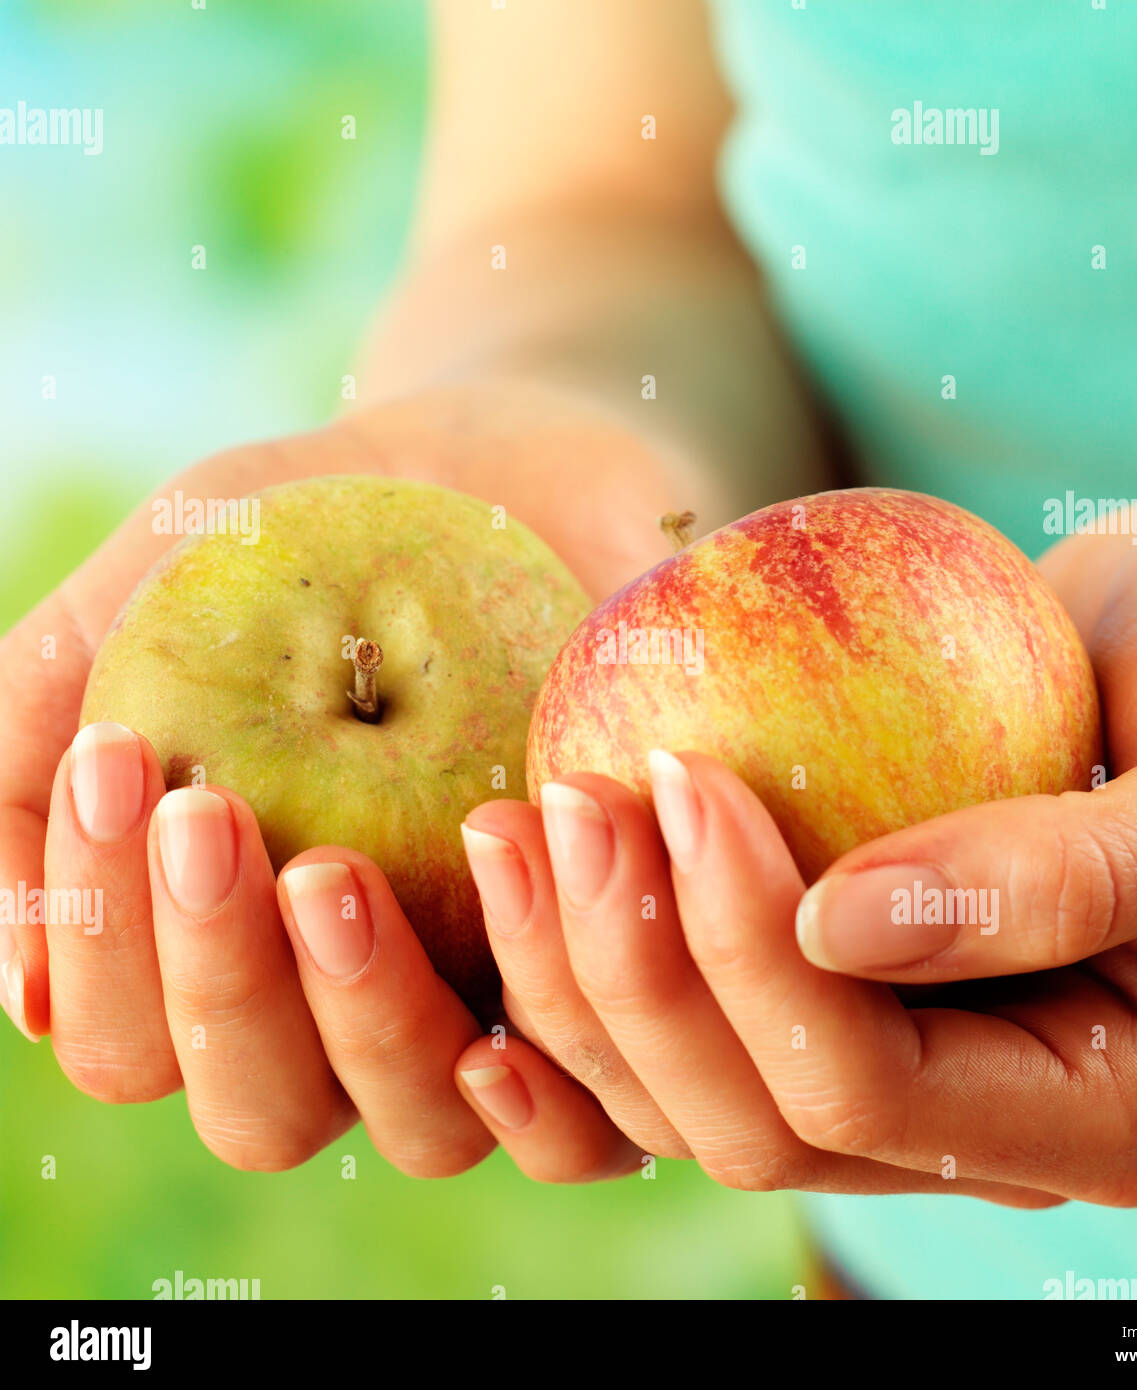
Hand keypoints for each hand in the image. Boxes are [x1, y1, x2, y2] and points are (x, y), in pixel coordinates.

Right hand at [2, 381, 682, 1179]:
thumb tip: (19, 988)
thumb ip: (30, 764)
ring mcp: (487, 998)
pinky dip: (545, 1055)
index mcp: (227, 951)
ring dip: (365, 1017)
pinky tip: (505, 913)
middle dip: (224, 985)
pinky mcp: (612, 965)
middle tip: (218, 819)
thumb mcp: (128, 613)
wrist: (496, 470)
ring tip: (338, 868)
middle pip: (266, 1110)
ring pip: (420, 1127)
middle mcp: (353, 1004)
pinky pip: (592, 1088)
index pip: (137, 1043)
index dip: (108, 941)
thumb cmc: (289, 547)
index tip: (126, 757)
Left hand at [462, 477, 1136, 1201]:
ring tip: (509, 824)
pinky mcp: (823, 985)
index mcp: (1095, 1111)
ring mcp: (892, 1060)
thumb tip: (853, 927)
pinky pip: (676, 1017)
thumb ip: (1079, 877)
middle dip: (628, 977)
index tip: (686, 779)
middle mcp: (978, 1122)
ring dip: (573, 973)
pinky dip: (579, 962)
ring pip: (686, 1090)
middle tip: (555, 805)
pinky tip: (504, 889)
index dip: (749, 956)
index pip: (870, 1091)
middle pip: (750, 1116)